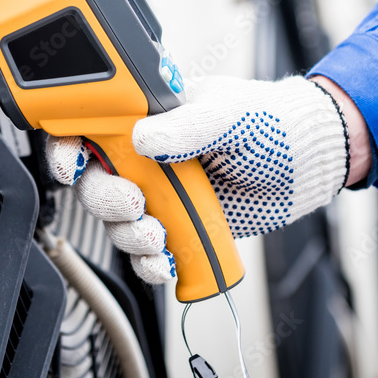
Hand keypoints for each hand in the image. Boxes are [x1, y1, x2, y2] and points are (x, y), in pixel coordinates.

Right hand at [45, 75, 356, 283]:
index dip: (69, 147)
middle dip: (106, 200)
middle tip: (135, 203)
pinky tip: (166, 261)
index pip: (89, 126)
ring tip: (160, 235)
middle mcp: (146, 156)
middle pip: (95, 182)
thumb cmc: (269, 122)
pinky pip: (148, 252)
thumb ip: (187, 125)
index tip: (74, 165)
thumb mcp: (228, 114)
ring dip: (129, 236)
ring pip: (117, 222)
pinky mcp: (180, 226)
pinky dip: (149, 264)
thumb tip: (143, 137)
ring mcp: (161, 193)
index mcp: (148, 116)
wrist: (308, 164)